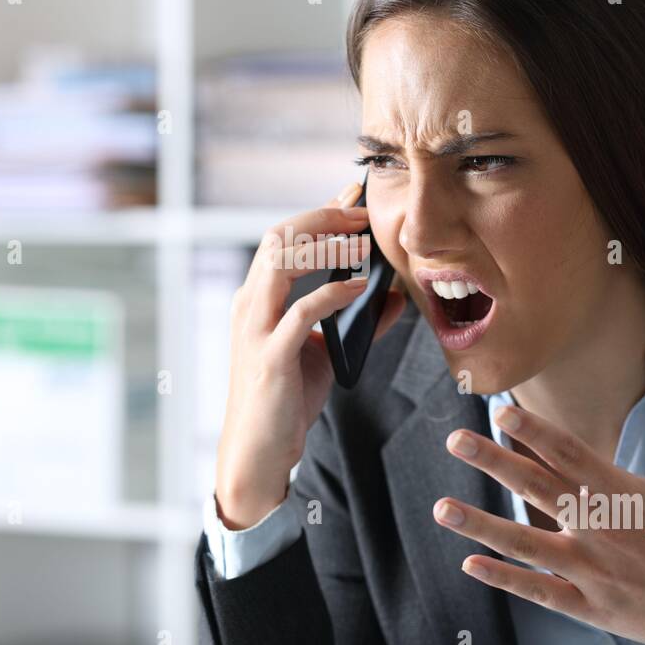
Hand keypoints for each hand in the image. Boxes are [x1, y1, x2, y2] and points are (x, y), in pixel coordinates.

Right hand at [215, 182, 405, 528]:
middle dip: (321, 215)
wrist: (259, 451)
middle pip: (278, 236)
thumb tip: (395, 297)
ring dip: (325, 244)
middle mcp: (250, 304)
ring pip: (281, 262)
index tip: (353, 194)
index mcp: (258, 298)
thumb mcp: (323, 352)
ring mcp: (256, 328)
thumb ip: (355, 322)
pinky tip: (362, 287)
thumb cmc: (286, 399)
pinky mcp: (270, 356)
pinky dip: (333, 293)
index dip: (318, 211)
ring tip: (362, 240)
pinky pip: (301, 312)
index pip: (283, 238)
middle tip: (361, 210)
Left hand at [431, 382, 644, 644]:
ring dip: (482, 526)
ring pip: (528, 544)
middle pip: (538, 489)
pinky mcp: (592, 607)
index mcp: (625, 494)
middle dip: (494, 463)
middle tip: (454, 440)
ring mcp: (594, 571)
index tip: (500, 411)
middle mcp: (602, 529)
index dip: (534, 432)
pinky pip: (541, 592)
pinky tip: (471, 564)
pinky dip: (506, 579)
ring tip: (442, 508)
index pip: (570, 454)